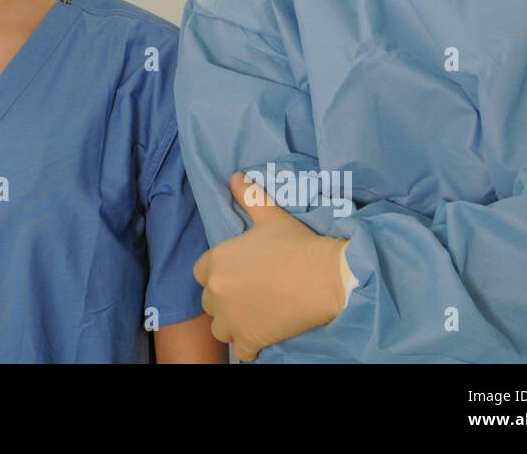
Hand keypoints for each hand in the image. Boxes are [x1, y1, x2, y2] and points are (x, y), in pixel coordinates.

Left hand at [193, 172, 347, 361]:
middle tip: (251, 293)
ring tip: (254, 315)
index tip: (239, 273)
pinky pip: (240, 349)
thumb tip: (234, 176)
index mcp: (217, 260)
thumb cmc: (296, 244)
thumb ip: (248, 196)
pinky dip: (249, 345)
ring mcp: (231, 318)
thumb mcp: (270, 215)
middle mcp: (216, 291)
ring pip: (220, 327)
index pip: (201, 271)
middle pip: (209, 300)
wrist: (325, 277)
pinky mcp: (248, 339)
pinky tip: (263, 335)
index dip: (219, 273)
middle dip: (225, 298)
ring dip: (233, 323)